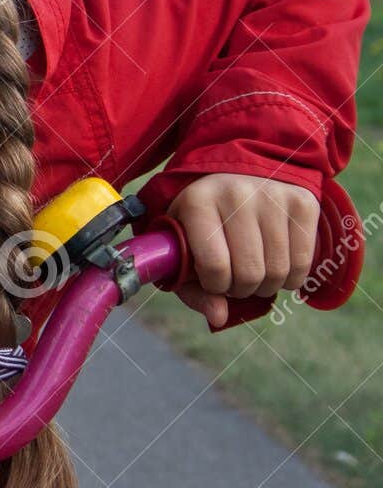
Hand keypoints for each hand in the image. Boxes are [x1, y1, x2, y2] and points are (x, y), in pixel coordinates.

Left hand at [166, 173, 318, 328]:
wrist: (239, 169)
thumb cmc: (205, 218)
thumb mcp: (183, 244)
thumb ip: (191, 287)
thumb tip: (219, 317)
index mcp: (197, 203)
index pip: (214, 266)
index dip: (215, 286)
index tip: (213, 280)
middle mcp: (236, 194)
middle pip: (249, 272)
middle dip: (241, 289)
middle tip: (236, 281)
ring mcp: (273, 195)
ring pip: (278, 271)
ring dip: (266, 286)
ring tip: (254, 274)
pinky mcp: (303, 201)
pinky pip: (303, 262)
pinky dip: (291, 277)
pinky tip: (276, 266)